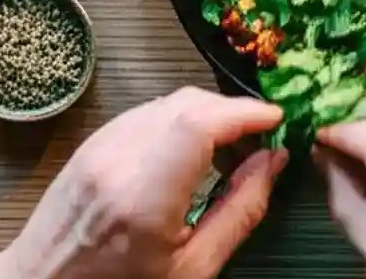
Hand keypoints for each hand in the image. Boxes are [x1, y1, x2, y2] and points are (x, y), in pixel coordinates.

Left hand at [0, 87, 286, 278]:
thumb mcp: (192, 269)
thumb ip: (239, 212)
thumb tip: (273, 161)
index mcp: (144, 199)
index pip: (198, 123)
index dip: (244, 111)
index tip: (276, 120)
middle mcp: (117, 161)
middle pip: (188, 103)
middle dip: (232, 111)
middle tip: (260, 139)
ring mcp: (98, 147)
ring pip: (167, 103)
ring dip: (206, 114)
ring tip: (230, 148)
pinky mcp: (90, 143)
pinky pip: (145, 113)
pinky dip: (178, 121)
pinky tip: (192, 151)